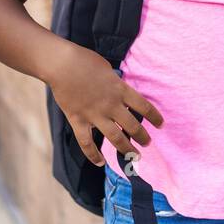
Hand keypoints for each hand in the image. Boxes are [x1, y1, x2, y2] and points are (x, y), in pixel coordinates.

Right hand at [45, 42, 162, 168]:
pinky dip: (94, 155)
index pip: (145, 106)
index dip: (155, 117)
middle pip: (133, 125)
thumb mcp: (108, 69)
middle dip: (143, 137)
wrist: (61, 64)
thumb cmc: (84, 61)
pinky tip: (101, 163)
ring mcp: (95, 115)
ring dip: (127, 149)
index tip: (161, 124)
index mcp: (121, 89)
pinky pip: (87, 143)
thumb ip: (115, 83)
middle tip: (147, 143)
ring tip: (135, 156)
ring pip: (115, 138)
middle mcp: (111, 105)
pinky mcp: (78, 121)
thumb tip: (119, 91)